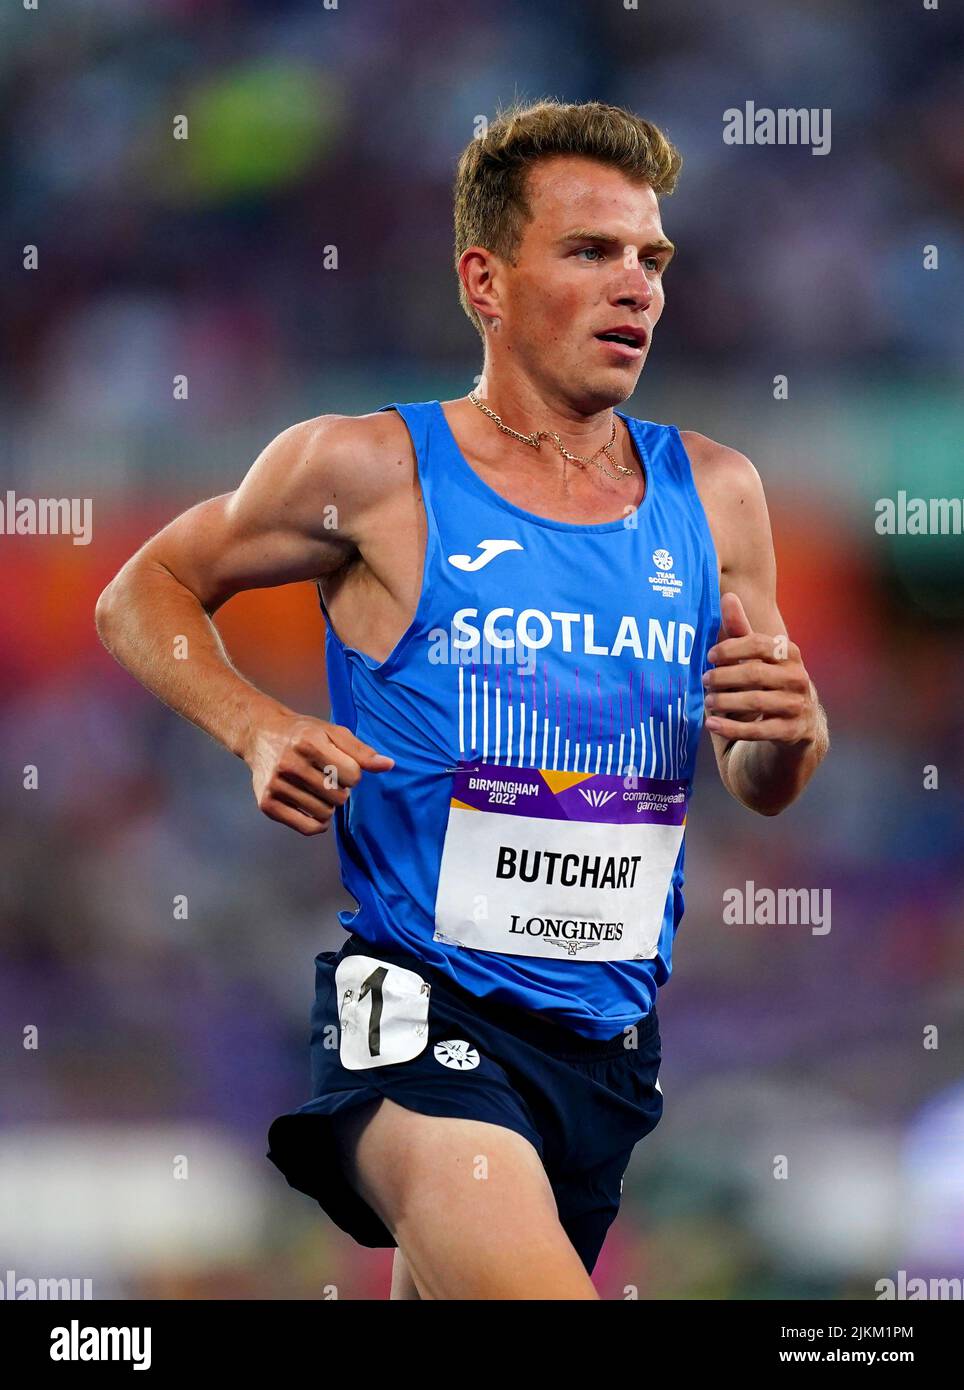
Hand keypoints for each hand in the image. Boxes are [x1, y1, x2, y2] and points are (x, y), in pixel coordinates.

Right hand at [244, 712, 393, 834]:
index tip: (340, 766)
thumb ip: (361, 751)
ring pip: (324, 814)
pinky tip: (314, 808)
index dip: (352, 773)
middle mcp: (290, 764)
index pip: (353, 775)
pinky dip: (317, 823)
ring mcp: (276, 786)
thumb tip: (389, 765)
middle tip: (327, 777)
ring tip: (317, 789)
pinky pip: (306, 828)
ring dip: (328, 805)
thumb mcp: (333, 733)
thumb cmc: (303, 734)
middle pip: (339, 797)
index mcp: (309, 742)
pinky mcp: (267, 804)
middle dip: (340, 789)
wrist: (260, 735)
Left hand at [702, 592, 817, 744]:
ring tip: (707, 702)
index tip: (709, 656)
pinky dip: (732, 728)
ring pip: (756, 702)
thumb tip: (728, 595)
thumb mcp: (756, 657)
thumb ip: (740, 630)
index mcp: (789, 654)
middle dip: (723, 677)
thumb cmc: (768, 682)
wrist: (797, 724)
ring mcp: (797, 705)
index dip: (731, 648)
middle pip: (754, 673)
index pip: (758, 643)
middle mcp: (798, 678)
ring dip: (726, 702)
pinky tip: (711, 724)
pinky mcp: (792, 732)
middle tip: (703, 681)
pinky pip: (759, 730)